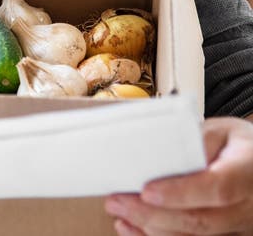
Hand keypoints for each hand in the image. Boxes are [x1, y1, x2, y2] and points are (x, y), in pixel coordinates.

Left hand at [104, 116, 252, 233]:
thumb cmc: (242, 148)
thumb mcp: (225, 130)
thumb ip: (198, 139)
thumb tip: (162, 148)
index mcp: (246, 173)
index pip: (216, 188)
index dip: (180, 193)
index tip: (147, 190)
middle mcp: (245, 208)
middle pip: (198, 220)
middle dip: (152, 214)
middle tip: (117, 201)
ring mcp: (238, 230)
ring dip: (151, 230)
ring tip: (119, 214)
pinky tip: (135, 231)